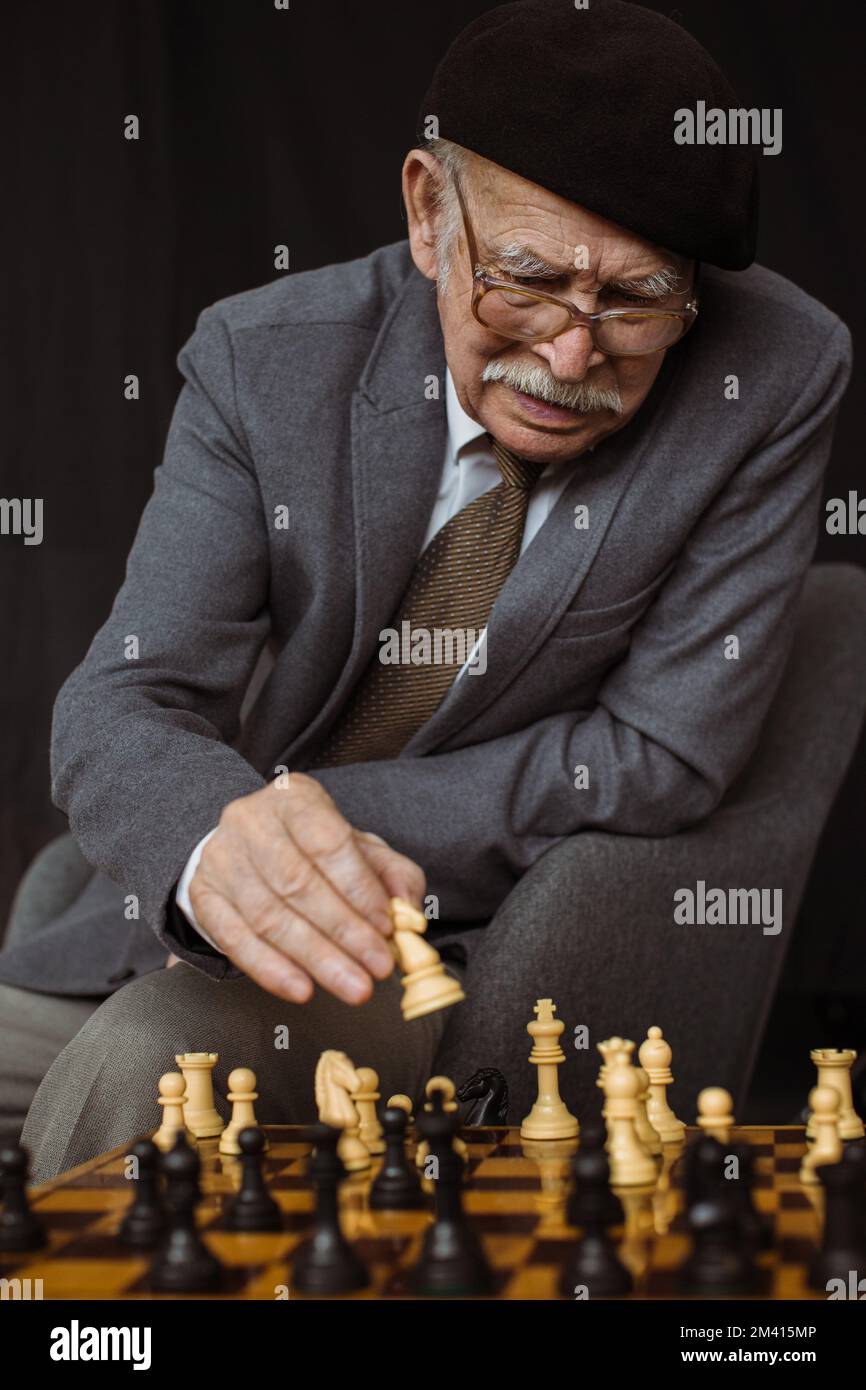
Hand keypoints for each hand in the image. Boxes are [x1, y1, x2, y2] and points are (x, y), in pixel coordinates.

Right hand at [187, 775, 424, 1004]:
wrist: (247, 847)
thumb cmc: (312, 848)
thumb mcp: (359, 848)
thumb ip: (393, 875)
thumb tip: (409, 911)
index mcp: (294, 797)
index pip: (328, 841)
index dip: (359, 888)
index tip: (387, 928)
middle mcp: (251, 821)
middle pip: (297, 882)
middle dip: (343, 931)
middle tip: (377, 968)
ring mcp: (221, 858)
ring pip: (268, 915)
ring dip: (315, 958)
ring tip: (352, 986)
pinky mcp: (203, 895)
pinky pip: (234, 938)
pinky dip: (270, 969)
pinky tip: (302, 989)